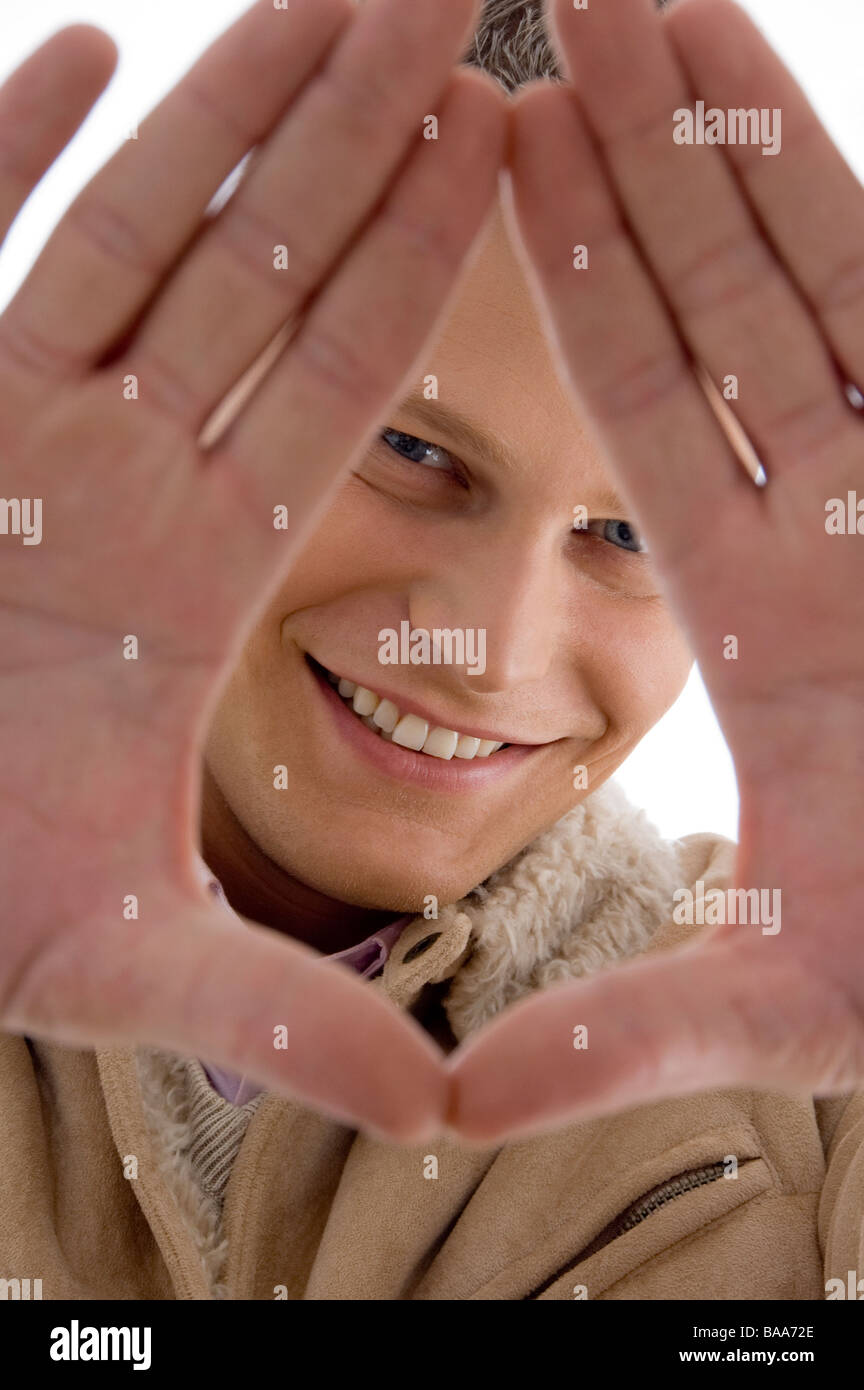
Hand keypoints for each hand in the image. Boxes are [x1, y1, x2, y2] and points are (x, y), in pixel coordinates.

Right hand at [0, 0, 504, 1140]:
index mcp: (191, 573)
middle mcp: (113, 475)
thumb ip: (277, 1015)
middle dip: (353, 131)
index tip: (501, 138)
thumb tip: (437, 1106)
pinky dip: (3, 154)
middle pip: (260, 270)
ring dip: (222, 108)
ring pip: (131, 228)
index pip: (335, 382)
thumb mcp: (120, 970)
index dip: (417, 263)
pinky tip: (81, 43)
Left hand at [448, 0, 863, 1141]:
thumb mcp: (790, 1009)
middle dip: (636, 160)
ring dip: (735, 132)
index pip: (653, 414)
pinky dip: (851, 192)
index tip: (494, 164)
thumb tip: (444, 1111)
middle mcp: (861, 521)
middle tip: (540, 16)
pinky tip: (775, 90)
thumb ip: (619, 1032)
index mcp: (783, 616)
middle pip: (722, 304)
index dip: (576, 286)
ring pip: (832, 268)